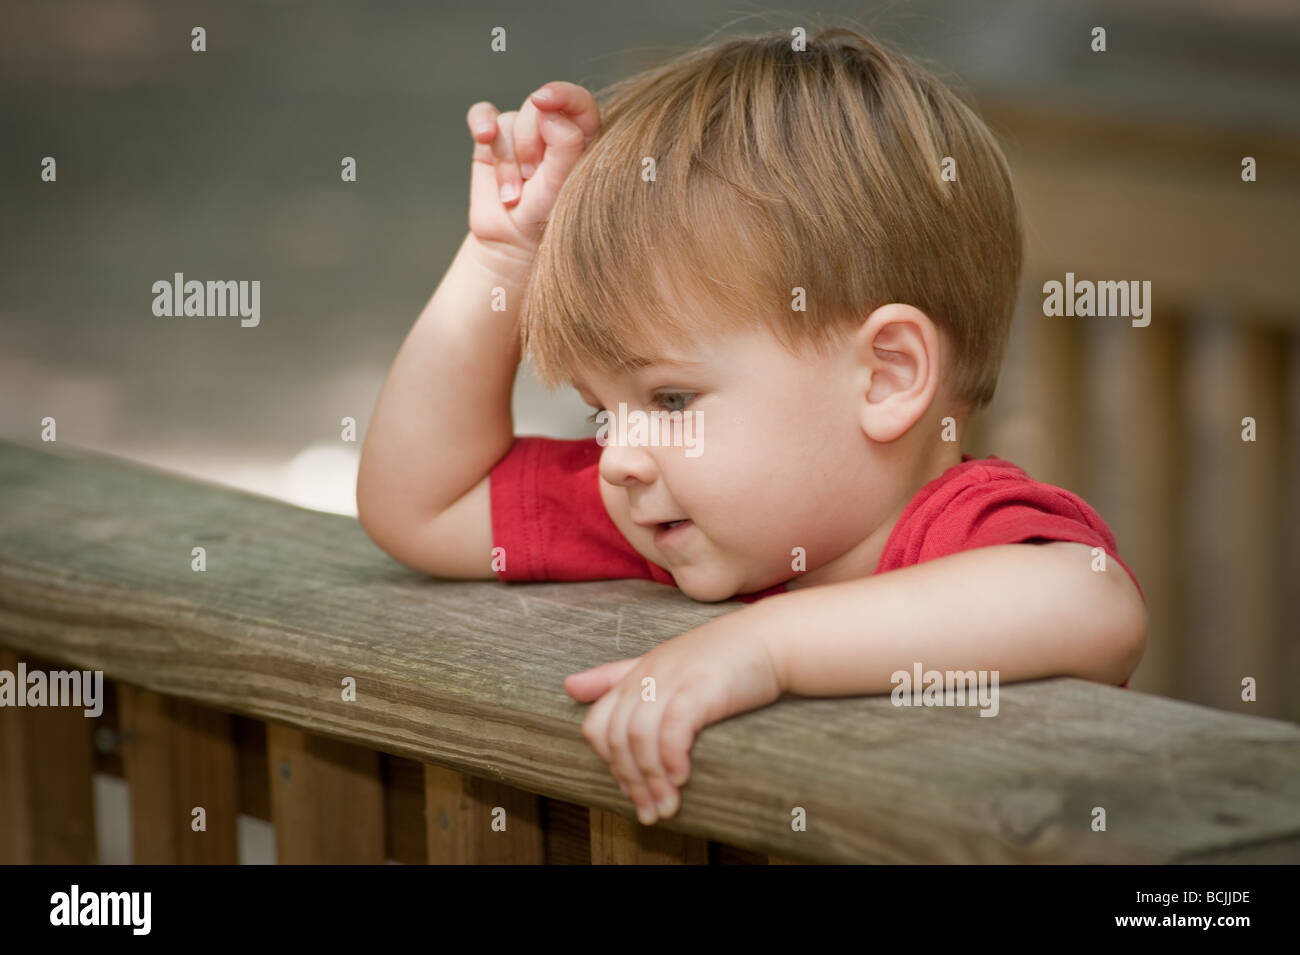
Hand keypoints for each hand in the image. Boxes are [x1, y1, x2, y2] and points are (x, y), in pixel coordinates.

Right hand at [465, 81, 599, 257]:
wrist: (509, 243)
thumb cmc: (545, 219)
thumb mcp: (560, 187)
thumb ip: (564, 147)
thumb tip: (547, 112)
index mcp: (581, 139)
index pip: (579, 103)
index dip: (563, 95)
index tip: (544, 103)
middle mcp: (552, 131)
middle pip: (537, 110)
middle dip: (528, 145)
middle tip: (530, 180)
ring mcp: (521, 134)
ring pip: (509, 120)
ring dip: (507, 161)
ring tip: (512, 194)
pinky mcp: (491, 140)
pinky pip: (483, 113)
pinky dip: (481, 122)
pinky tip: (483, 136)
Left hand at [565, 614, 784, 824]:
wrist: (773, 639)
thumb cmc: (723, 658)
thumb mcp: (663, 664)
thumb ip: (616, 677)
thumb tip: (568, 686)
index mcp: (637, 673)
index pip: (597, 724)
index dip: (610, 763)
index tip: (633, 790)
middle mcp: (648, 675)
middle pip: (616, 738)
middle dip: (630, 782)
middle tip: (651, 812)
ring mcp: (672, 680)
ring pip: (639, 739)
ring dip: (651, 780)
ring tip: (668, 805)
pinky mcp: (699, 687)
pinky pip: (671, 730)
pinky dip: (671, 759)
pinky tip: (683, 778)